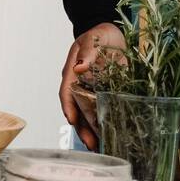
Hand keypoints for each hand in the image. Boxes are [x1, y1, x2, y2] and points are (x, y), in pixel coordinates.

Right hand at [59, 22, 124, 151]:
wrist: (112, 34)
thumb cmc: (99, 35)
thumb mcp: (93, 40)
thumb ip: (87, 54)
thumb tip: (79, 69)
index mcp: (72, 72)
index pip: (66, 92)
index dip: (69, 108)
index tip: (72, 121)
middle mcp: (80, 84)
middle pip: (76, 109)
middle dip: (81, 128)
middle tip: (90, 144)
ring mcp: (92, 90)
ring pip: (88, 113)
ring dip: (92, 130)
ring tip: (99, 146)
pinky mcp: (106, 93)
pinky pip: (102, 110)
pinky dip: (104, 123)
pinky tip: (110, 135)